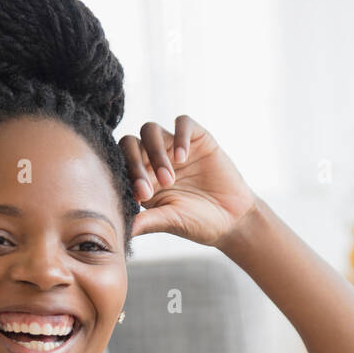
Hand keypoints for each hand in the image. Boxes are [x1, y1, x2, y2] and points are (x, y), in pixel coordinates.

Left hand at [118, 114, 257, 247]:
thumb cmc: (198, 223)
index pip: (121, 164)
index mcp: (141, 179)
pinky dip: (179, 136)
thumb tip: (123, 229)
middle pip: (130, 144)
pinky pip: (182, 123)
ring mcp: (173, 146)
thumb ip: (147, 221)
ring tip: (170, 178)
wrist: (233, 219)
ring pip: (151, 131)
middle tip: (151, 188)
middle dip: (136, 164)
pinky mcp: (196, 138)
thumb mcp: (170, 222)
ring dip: (155, 152)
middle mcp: (153, 159)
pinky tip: (183, 157)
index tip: (140, 196)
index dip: (126, 176)